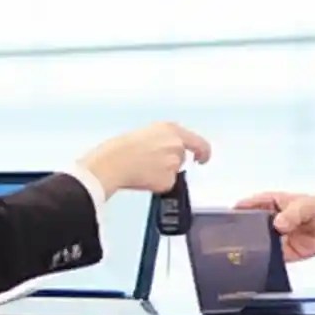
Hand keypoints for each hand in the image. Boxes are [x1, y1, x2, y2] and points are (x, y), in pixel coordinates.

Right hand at [79, 122, 210, 194]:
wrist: (112, 163)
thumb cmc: (120, 149)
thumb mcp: (145, 134)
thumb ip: (163, 139)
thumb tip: (167, 150)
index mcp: (170, 129)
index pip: (198, 141)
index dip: (203, 152)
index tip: (202, 158)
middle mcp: (176, 144)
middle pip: (181, 158)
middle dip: (170, 163)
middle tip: (150, 165)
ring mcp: (174, 162)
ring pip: (173, 171)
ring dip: (162, 173)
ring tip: (142, 169)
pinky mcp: (168, 179)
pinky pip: (167, 185)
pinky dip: (157, 184)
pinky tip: (143, 178)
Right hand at [235, 191, 314, 261]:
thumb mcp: (305, 205)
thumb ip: (292, 214)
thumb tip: (279, 223)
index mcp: (270, 204)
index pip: (249, 205)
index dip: (238, 210)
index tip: (230, 216)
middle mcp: (269, 221)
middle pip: (250, 227)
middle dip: (244, 232)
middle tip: (238, 238)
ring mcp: (275, 238)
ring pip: (259, 244)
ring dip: (255, 248)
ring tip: (249, 252)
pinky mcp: (284, 253)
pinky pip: (272, 258)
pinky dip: (268, 261)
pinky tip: (267, 261)